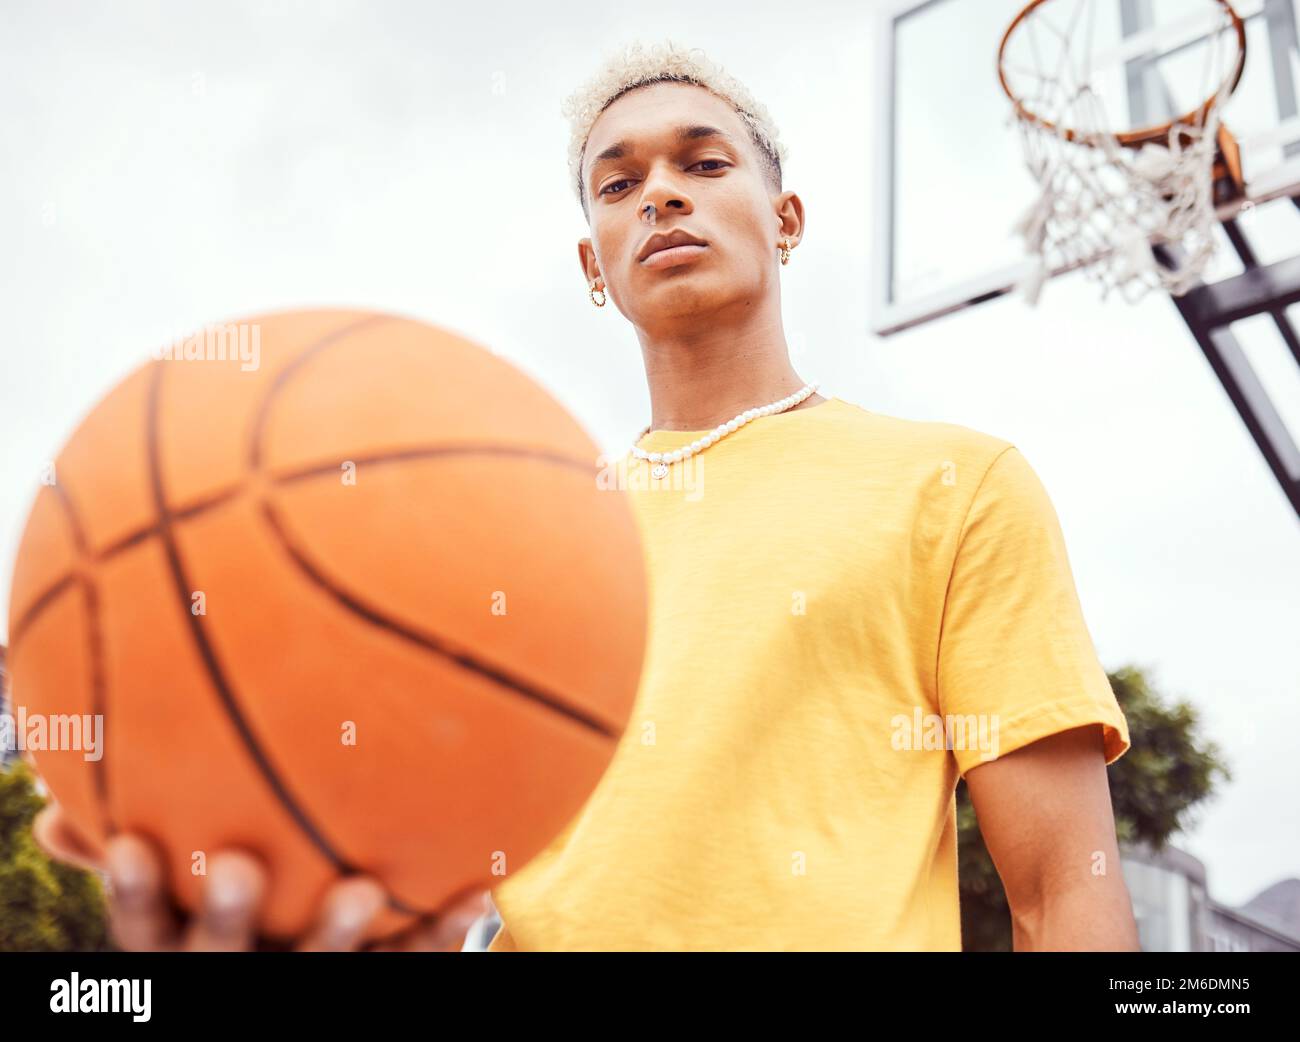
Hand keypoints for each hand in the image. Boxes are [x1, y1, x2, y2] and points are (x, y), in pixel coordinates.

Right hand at [32, 801, 489, 951]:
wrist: (304, 990)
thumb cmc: (233, 919)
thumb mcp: (174, 897)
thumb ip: (129, 853)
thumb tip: (51, 812)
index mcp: (185, 952)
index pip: (145, 930)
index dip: (134, 891)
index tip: (134, 840)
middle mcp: (243, 978)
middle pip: (225, 961)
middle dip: (228, 917)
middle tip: (237, 862)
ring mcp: (311, 988)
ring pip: (323, 974)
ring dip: (338, 935)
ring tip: (362, 888)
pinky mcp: (374, 990)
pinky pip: (410, 966)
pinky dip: (444, 932)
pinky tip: (480, 888)